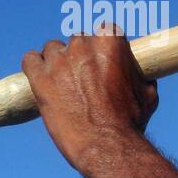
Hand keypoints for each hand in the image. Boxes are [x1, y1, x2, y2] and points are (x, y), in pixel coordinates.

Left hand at [20, 22, 158, 171]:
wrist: (107, 147)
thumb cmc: (130, 122)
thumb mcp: (147, 93)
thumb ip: (140, 75)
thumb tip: (140, 72)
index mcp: (110, 41)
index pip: (105, 30)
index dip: (104, 47)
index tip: (103, 61)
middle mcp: (82, 45)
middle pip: (78, 40)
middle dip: (80, 56)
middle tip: (84, 78)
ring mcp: (59, 61)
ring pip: (52, 49)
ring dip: (57, 62)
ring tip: (62, 82)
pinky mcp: (40, 79)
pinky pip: (30, 60)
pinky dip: (34, 67)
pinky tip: (40, 77)